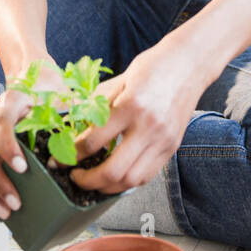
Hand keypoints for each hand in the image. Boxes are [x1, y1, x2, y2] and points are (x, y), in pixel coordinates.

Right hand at [0, 57, 69, 219]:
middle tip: (16, 202)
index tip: (21, 168)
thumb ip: (72, 113)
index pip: (0, 123)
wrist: (31, 73)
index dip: (7, 147)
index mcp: (11, 101)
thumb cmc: (49, 86)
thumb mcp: (62, 94)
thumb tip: (90, 141)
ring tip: (7, 212)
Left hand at [69, 45, 207, 194]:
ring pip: (131, 180)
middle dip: (87, 180)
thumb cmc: (153, 67)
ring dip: (107, 187)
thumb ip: (97, 105)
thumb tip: (73, 126)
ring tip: (93, 181)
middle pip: (113, 171)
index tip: (60, 159)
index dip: (72, 154)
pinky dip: (127, 182)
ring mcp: (163, 140)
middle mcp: (148, 127)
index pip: (93, 141)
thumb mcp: (119, 79)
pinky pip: (147, 176)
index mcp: (130, 106)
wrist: (190, 63)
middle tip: (74, 177)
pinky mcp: (172, 148)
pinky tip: (115, 176)